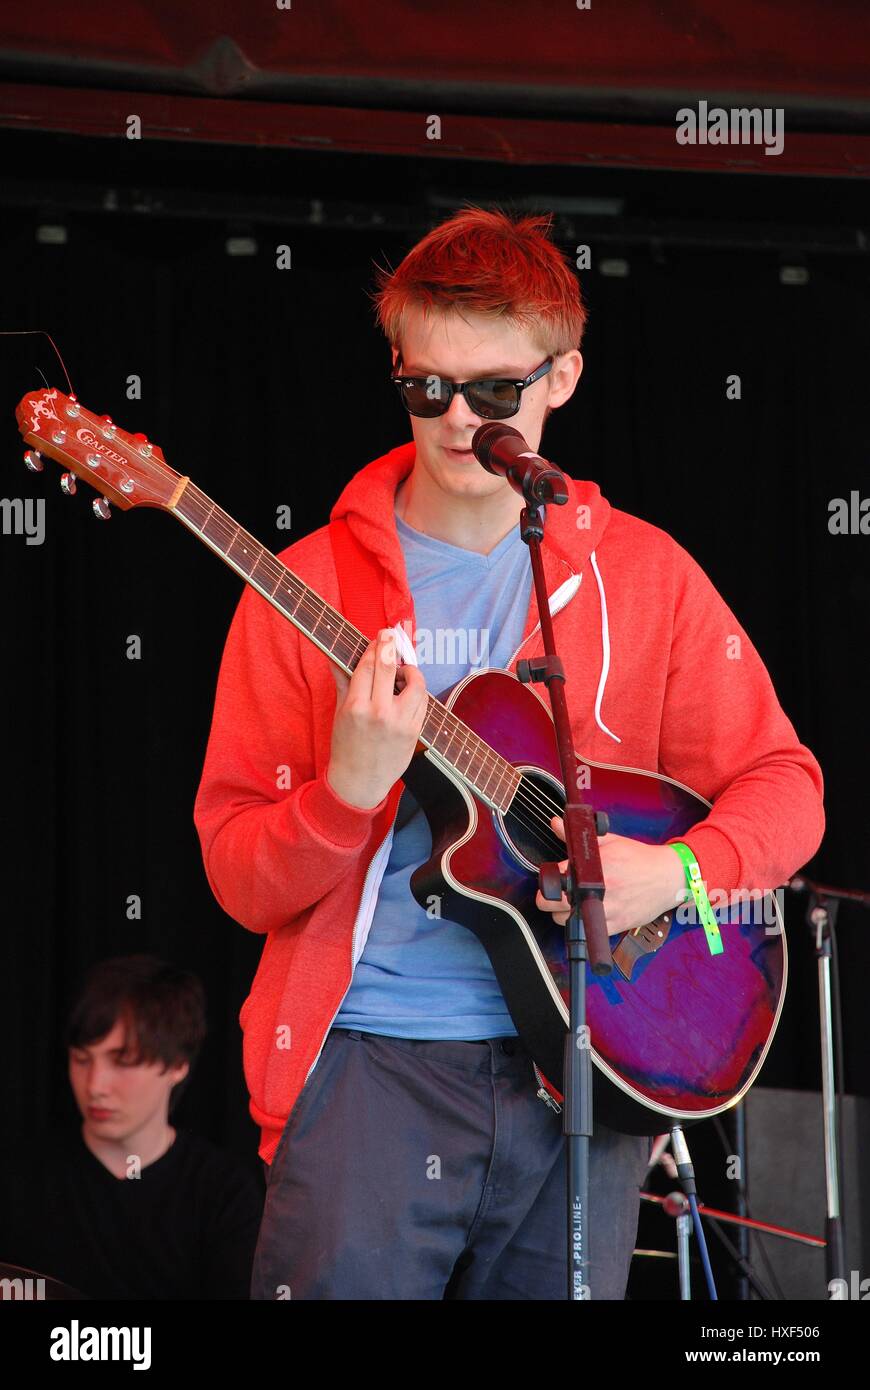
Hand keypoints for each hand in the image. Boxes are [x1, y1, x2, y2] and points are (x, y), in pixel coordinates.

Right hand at [326, 629, 428, 809]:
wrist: (359, 781)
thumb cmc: (346, 746)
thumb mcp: (340, 713)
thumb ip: (343, 682)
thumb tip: (337, 657)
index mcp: (356, 707)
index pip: (368, 666)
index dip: (375, 647)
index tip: (380, 636)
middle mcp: (380, 713)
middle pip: (389, 668)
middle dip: (391, 646)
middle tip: (392, 635)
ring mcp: (400, 723)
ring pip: (415, 683)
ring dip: (411, 670)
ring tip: (402, 671)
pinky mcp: (415, 732)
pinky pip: (422, 702)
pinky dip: (417, 691)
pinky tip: (409, 689)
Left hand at [534, 813, 686, 935]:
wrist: (668, 877)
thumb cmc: (638, 859)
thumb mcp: (608, 840)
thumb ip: (577, 836)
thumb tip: (556, 823)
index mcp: (595, 867)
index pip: (556, 876)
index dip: (550, 877)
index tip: (552, 877)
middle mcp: (599, 890)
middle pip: (553, 903)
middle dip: (547, 898)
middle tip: (555, 892)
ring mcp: (606, 911)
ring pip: (564, 920)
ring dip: (562, 912)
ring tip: (571, 902)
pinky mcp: (614, 926)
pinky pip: (584, 932)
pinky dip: (580, 924)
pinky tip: (585, 912)